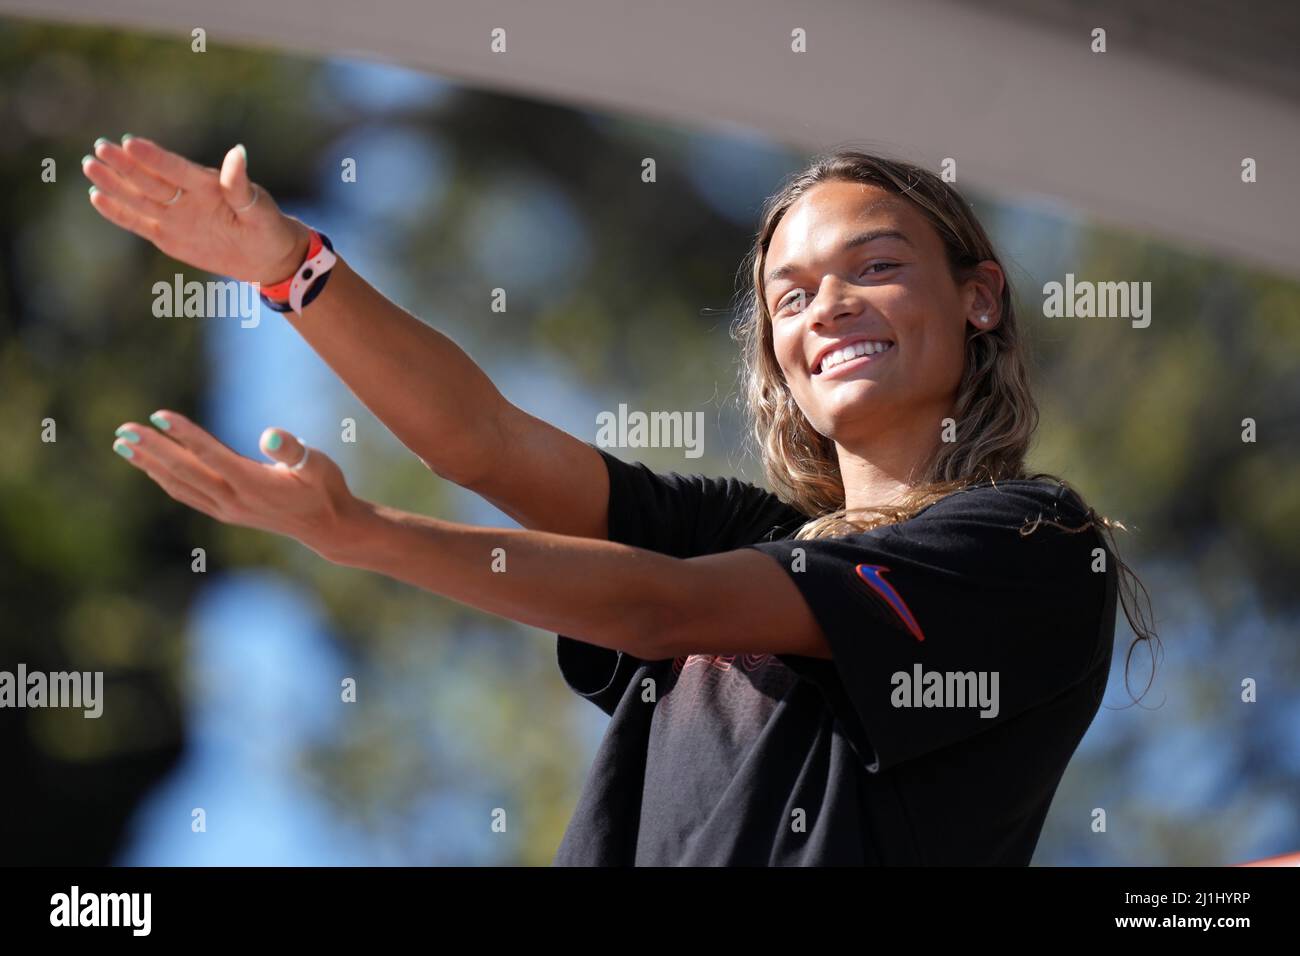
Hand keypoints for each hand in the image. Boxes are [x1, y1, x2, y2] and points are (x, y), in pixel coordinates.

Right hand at [83, 135, 310, 285]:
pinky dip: (119, 212)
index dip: (154, 157)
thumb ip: (240, 185)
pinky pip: (139, 222)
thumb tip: (237, 152)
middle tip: (101, 147)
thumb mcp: (258, 209)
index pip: (176, 169)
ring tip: (90, 166)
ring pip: (140, 198)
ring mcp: (175, 215)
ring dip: (115, 183)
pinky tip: (97, 197)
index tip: (130, 142)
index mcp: (207, 185)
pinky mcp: (168, 235)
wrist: (266, 256)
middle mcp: (186, 196)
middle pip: (151, 179)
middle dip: (126, 165)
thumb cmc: (267, 227)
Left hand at [111, 410, 367, 559]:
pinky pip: (186, 493)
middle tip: (124, 429)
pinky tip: (150, 466)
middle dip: (152, 449)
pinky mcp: (225, 511)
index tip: (157, 415)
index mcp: (254, 484)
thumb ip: (295, 450)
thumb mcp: (319, 465)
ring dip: (150, 464)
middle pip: (185, 471)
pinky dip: (164, 478)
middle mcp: (234, 499)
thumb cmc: (325, 488)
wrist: (326, 526)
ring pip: (179, 485)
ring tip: (123, 445)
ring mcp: (226, 508)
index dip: (183, 434)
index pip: (210, 455)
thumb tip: (271, 436)